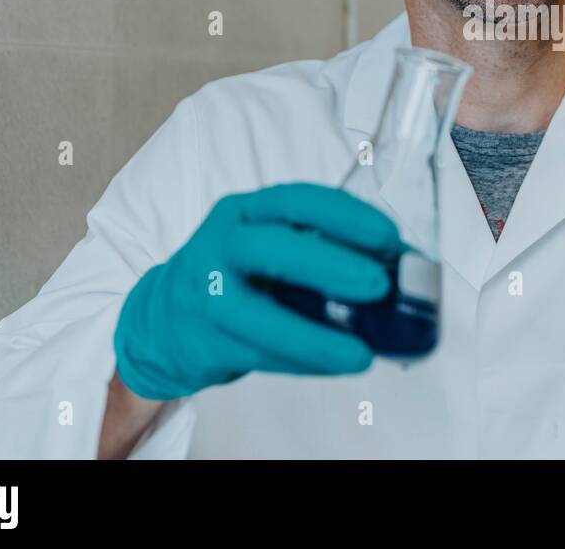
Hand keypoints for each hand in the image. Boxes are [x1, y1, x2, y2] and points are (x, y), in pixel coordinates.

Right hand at [114, 182, 402, 399]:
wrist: (164, 319)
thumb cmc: (238, 274)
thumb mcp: (266, 242)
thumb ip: (318, 246)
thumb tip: (400, 263)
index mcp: (245, 212)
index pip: (297, 201)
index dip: (345, 215)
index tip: (388, 236)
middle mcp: (222, 245)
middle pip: (274, 250)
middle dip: (330, 266)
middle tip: (379, 285)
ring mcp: (209, 295)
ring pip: (262, 318)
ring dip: (316, 338)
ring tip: (363, 354)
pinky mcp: (208, 342)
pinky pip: (262, 355)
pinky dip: (306, 362)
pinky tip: (340, 364)